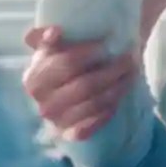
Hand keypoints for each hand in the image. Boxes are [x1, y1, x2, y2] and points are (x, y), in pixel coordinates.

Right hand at [21, 26, 138, 140]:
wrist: (63, 90)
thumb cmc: (61, 62)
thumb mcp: (52, 45)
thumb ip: (47, 36)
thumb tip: (55, 31)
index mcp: (34, 78)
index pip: (66, 63)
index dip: (89, 53)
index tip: (107, 44)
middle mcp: (42, 103)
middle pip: (85, 85)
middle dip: (111, 71)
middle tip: (129, 59)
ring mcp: (55, 121)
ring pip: (93, 105)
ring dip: (116, 89)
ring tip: (131, 74)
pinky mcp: (69, 135)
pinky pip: (90, 128)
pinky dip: (105, 113)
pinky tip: (116, 100)